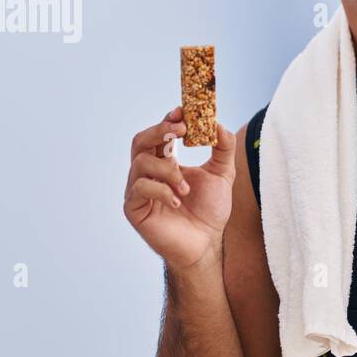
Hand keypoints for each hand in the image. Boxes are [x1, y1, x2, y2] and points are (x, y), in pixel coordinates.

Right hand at [123, 106, 236, 270]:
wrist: (206, 244)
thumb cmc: (210, 211)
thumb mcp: (222, 174)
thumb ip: (223, 148)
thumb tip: (218, 123)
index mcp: (165, 161)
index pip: (160, 133)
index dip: (168, 120)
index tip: (183, 112)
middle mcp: (148, 172)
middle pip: (140, 140)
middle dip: (159, 131)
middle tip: (180, 130)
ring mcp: (138, 189)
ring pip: (141, 162)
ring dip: (167, 170)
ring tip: (185, 188)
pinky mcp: (134, 208)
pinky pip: (139, 188)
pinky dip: (161, 190)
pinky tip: (177, 202)